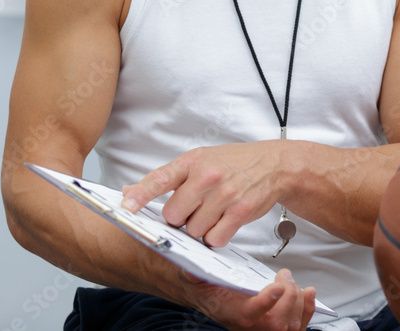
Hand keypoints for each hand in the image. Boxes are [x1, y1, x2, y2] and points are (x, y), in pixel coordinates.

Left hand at [122, 142, 290, 246]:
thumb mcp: (199, 160)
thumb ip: (166, 178)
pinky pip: (215, 239)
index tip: (126, 207)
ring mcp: (225, 194)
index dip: (140, 195)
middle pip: (174, 216)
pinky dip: (215, 237)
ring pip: (193, 231)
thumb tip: (128, 192)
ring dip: (199, 229)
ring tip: (212, 214)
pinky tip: (223, 223)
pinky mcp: (240, 211)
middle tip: (193, 210)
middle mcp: (208, 176)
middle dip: (180, 219)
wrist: (273, 164)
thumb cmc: (233, 163)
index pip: (160, 179)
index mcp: (193, 161)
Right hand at [186, 268, 315, 329]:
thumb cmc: (208, 289)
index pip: (251, 315)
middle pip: (277, 322)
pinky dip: (308, 309)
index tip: (278, 286)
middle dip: (288, 296)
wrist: (211, 298)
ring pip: (290, 326)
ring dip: (299, 301)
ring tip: (292, 281)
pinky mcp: (276, 326)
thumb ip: (195, 272)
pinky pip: (298, 326)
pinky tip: (308, 292)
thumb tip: (192, 265)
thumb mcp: (195, 276)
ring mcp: (264, 330)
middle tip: (284, 275)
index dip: (266, 302)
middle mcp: (250, 327)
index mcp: (233, 314)